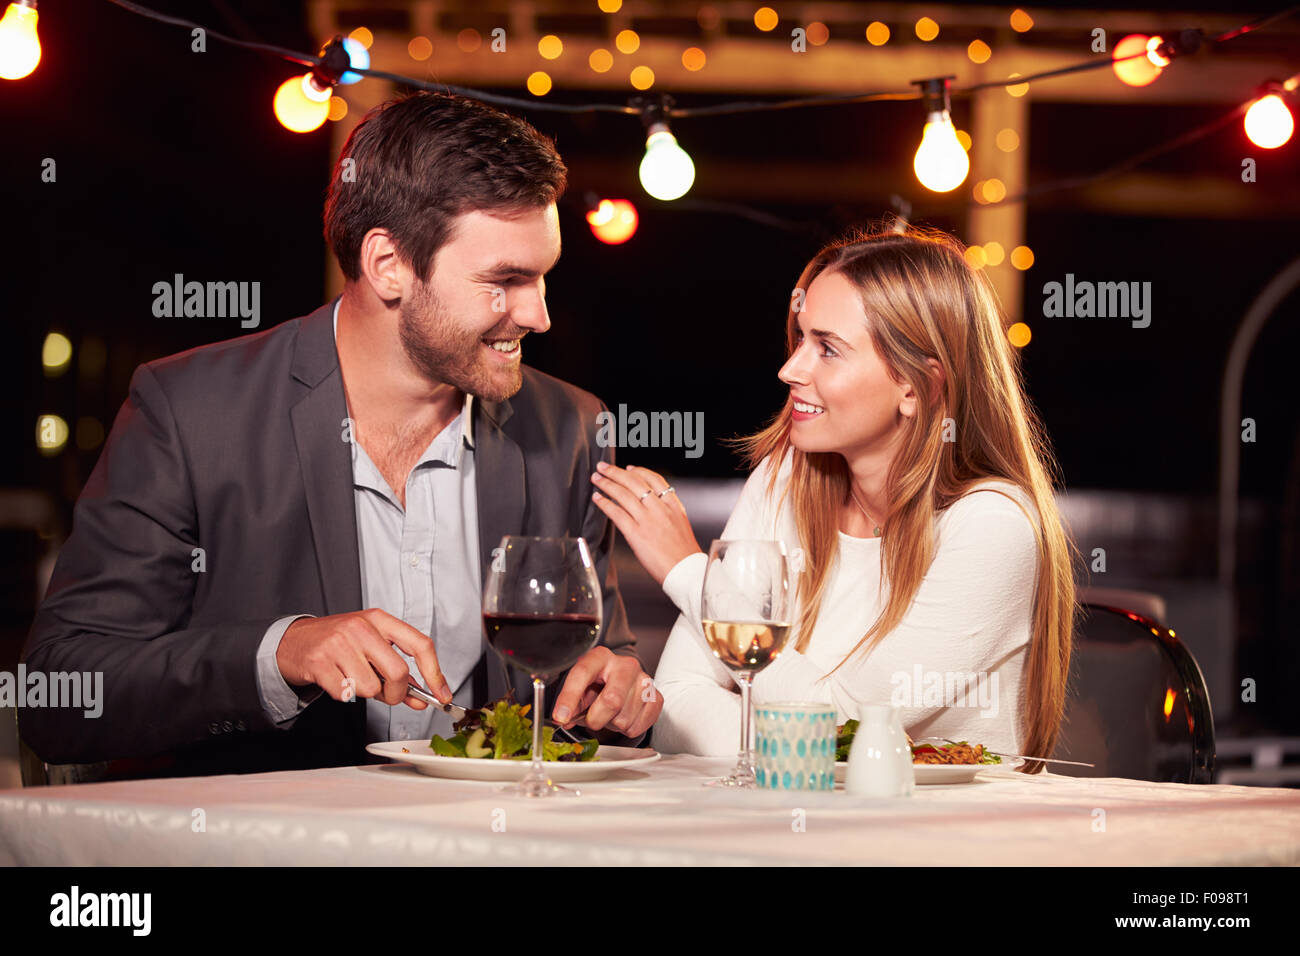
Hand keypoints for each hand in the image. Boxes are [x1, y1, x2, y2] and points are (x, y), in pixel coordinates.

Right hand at [277, 609, 451, 708]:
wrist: (293, 641)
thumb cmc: (338, 643)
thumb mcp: (372, 646)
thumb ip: (399, 671)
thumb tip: (423, 696)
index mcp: (380, 620)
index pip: (420, 644)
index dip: (435, 674)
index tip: (441, 695)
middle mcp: (362, 627)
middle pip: (399, 672)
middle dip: (397, 693)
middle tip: (388, 694)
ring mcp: (339, 643)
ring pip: (371, 687)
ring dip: (366, 693)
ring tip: (353, 678)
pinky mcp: (319, 662)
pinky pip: (346, 693)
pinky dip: (345, 695)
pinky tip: (336, 680)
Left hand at [551, 645, 661, 738]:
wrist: (624, 682)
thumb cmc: (599, 684)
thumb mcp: (581, 688)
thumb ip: (570, 702)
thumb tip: (563, 718)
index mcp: (601, 657)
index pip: (582, 674)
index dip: (569, 697)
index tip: (560, 716)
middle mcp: (625, 665)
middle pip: (612, 700)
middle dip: (597, 718)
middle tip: (592, 720)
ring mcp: (644, 680)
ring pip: (624, 718)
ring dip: (613, 724)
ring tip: (611, 713)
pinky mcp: (657, 697)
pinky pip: (638, 726)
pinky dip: (627, 729)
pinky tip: (625, 716)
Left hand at [590, 461, 700, 585]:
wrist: (686, 572)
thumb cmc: (684, 555)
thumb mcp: (682, 525)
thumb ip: (668, 513)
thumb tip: (652, 506)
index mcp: (673, 506)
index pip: (655, 480)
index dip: (639, 471)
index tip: (629, 468)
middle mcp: (660, 510)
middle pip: (635, 483)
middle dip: (616, 472)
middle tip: (603, 466)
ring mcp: (648, 521)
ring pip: (623, 495)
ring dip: (607, 483)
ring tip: (596, 478)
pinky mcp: (636, 534)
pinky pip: (617, 513)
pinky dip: (605, 503)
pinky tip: (597, 498)